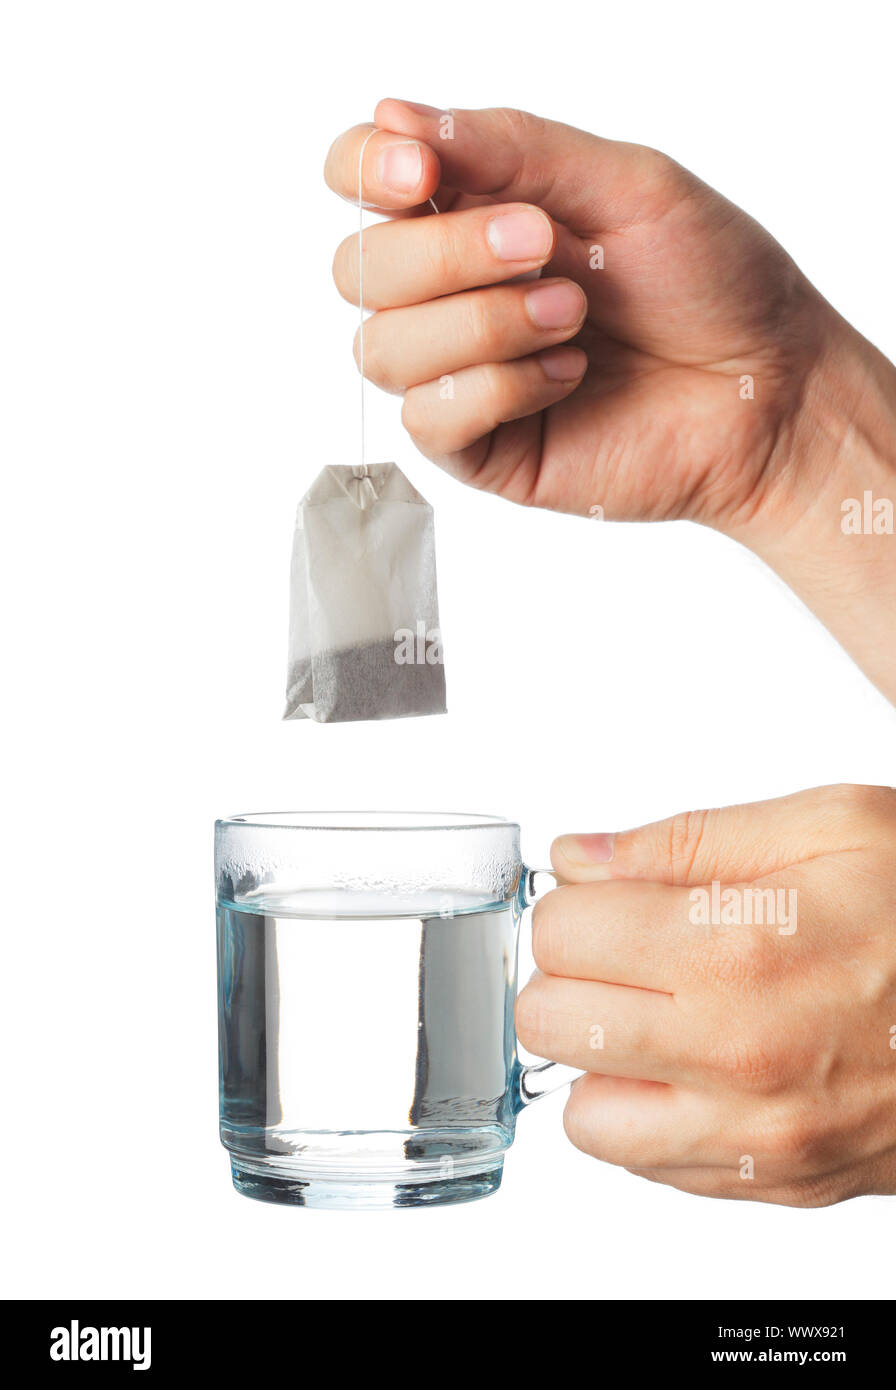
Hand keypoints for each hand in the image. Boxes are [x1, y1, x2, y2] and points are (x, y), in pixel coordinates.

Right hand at [327, 101, 839, 526]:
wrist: (769, 387)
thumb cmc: (712, 281)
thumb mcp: (623, 182)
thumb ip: (510, 147)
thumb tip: (393, 115)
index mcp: (473, 210)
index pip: (358, 180)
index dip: (363, 170)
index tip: (420, 170)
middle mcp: (451, 291)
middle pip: (358, 268)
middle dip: (447, 252)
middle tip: (545, 245)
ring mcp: (459, 373)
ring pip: (381, 347)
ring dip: (481, 323)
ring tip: (572, 318)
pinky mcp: (479, 447)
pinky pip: (428, 417)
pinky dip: (498, 389)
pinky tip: (568, 377)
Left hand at [517, 784, 895, 1205]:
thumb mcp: (830, 824)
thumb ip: (685, 838)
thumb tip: (580, 856)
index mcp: (741, 946)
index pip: (560, 933)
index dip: (574, 905)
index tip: (604, 899)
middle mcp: (737, 1053)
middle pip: (552, 1022)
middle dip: (573, 975)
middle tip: (625, 950)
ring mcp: (755, 1133)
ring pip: (585, 1114)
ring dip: (602, 1057)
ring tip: (656, 1013)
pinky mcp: (775, 1182)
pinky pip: (648, 1168)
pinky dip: (650, 1115)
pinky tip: (699, 1064)